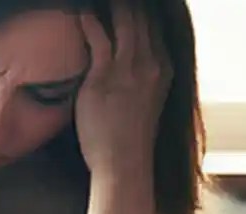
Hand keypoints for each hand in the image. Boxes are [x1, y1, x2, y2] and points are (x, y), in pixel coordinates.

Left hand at [76, 1, 171, 175]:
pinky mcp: (104, 77)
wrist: (124, 165)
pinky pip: (98, 37)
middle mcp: (150, 64)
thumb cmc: (130, 138)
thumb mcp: (147, 100)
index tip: (135, 3)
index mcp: (164, 68)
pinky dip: (89, 19)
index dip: (145, 10)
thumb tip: (130, 63)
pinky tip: (82, 10)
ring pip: (125, 19)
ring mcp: (128, 70)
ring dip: (114, 4)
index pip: (155, 26)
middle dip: (130, 3)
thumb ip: (144, 77)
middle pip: (142, 17)